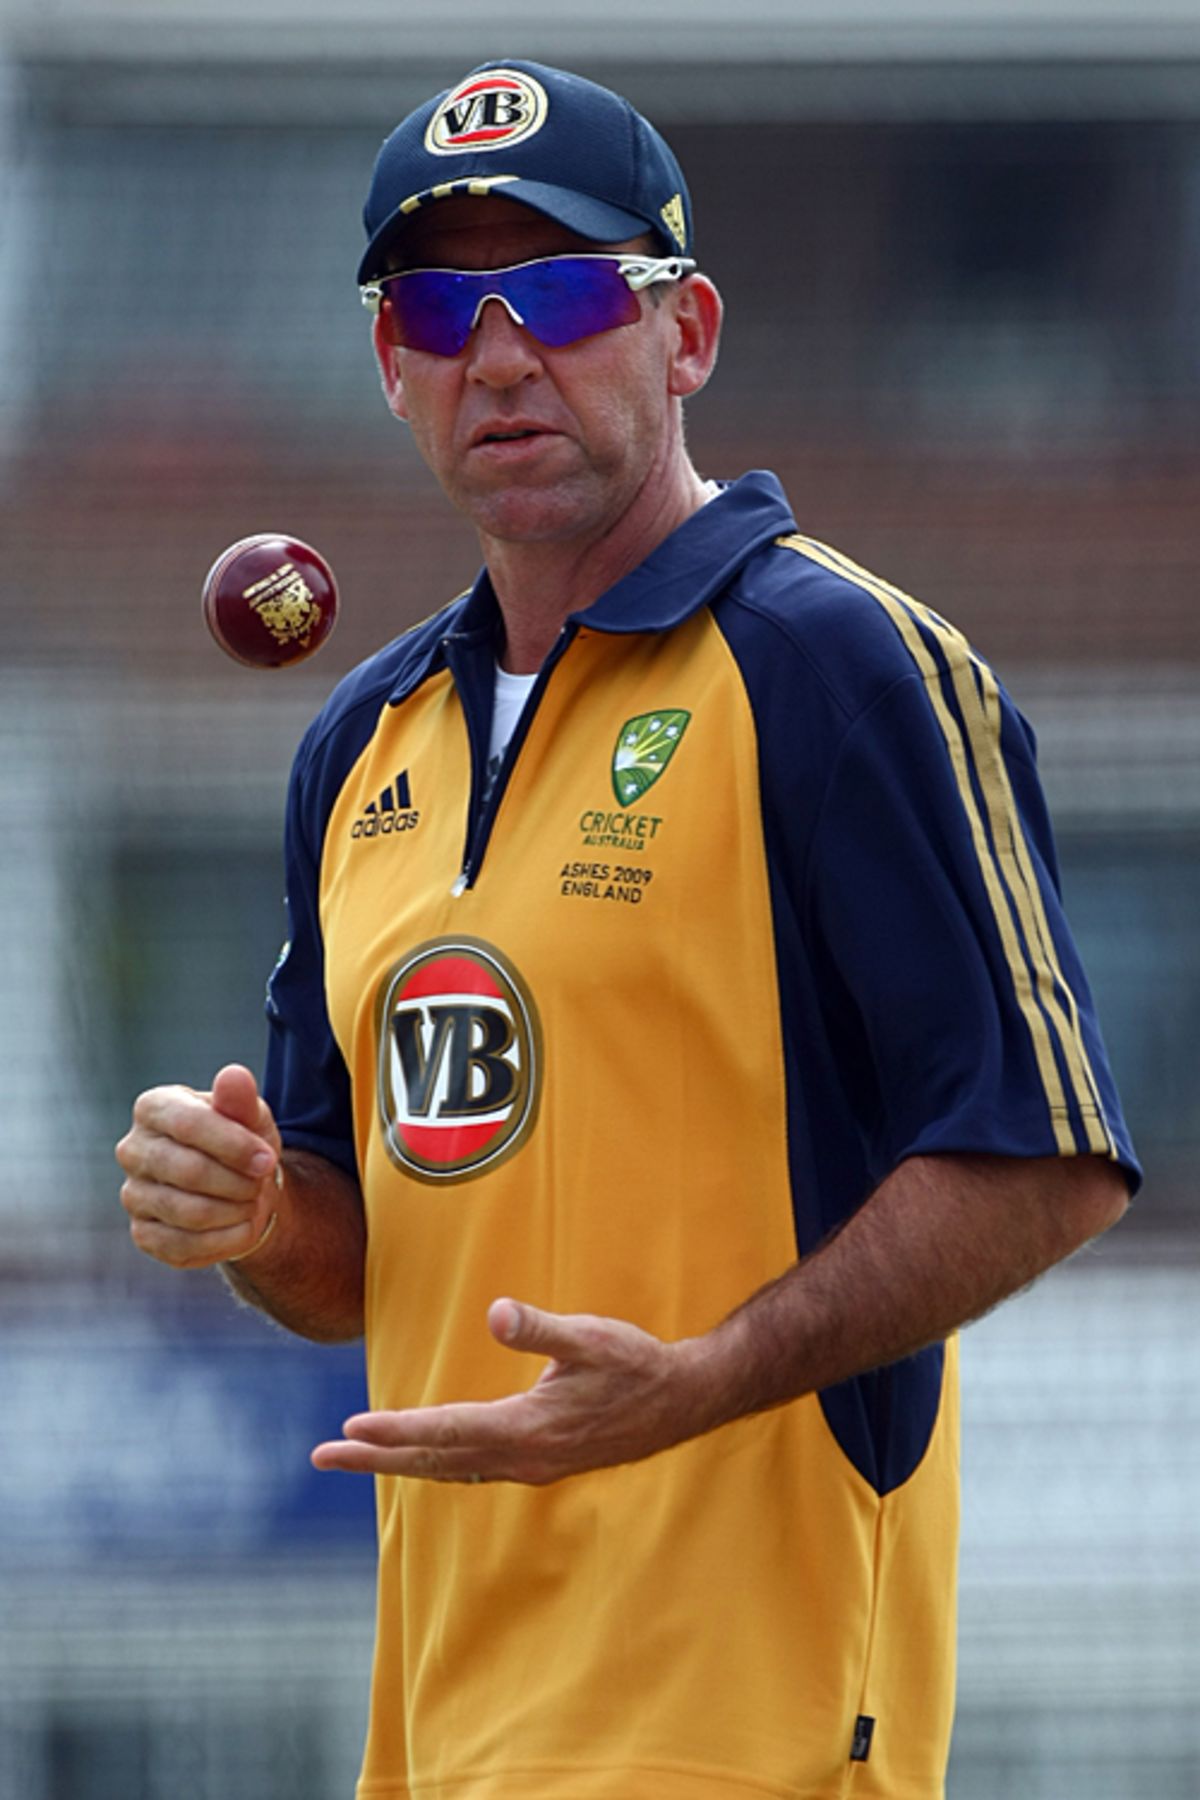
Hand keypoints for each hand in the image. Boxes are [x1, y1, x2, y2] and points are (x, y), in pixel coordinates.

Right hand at [116, 1064, 281, 1268]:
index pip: (187, 1124)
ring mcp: (133, 1194)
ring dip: (235, 1210)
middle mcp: (133, 1150)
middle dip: (238, 1181)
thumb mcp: (251, 1117)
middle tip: (261, 1182)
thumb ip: (240, 1100)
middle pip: (189, 1171)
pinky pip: (183, 1246)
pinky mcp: (143, 1234)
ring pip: (188, 1212)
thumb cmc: (242, 1143)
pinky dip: (225, 1240)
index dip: (234, 1145)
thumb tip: (233, 1075)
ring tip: (252, 1200)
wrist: (241, 1189)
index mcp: (154, 1108)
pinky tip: (242, 1225)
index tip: (269, 1158)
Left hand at [311, 1299, 709, 1485]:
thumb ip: (541, 1328)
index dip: (396, 1430)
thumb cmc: (637, 1363)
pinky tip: (421, 1456)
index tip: (350, 1429)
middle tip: (322, 1455)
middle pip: (433, 1460)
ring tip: (354, 1457)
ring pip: (449, 1468)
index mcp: (528, 1429)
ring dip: (398, 1462)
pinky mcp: (539, 1462)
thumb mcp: (592, 1337)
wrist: (683, 1401)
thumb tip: (497, 1312)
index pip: (446, 1431)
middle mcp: (522, 1457)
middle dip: (375, 1458)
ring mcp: (530, 1465)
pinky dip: (435, 1463)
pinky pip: (471, 1468)